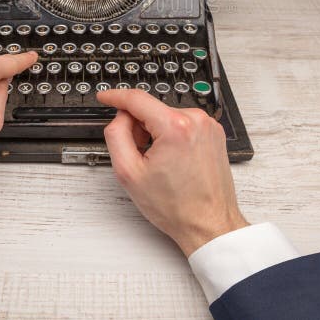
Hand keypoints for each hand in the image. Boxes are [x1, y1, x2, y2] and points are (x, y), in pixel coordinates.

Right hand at [97, 89, 247, 255]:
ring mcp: (208, 125)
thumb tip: (120, 117)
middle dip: (138, 126)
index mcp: (176, 127)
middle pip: (151, 108)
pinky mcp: (213, 132)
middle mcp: (196, 120)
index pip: (137, 98)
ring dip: (155, 132)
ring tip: (159, 162)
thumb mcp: (129, 173)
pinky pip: (182, 123)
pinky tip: (173, 159)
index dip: (115, 96)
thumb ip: (116, 135)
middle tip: (139, 155)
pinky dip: (171, 135)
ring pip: (166, 116)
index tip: (105, 96)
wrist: (208, 223)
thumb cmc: (177, 206)